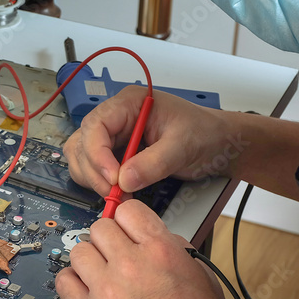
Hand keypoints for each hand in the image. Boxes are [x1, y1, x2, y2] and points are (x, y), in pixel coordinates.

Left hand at [55, 200, 241, 298]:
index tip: (127, 230)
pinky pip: (64, 282)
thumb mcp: (199, 271)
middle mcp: (131, 265)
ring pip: (78, 251)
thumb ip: (170, 245)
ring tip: (103, 275)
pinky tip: (87, 289)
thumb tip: (143, 234)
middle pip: (99, 228)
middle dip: (108, 240)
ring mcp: (107, 290)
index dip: (127, 220)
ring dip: (90, 260)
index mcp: (161, 250)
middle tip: (117, 256)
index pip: (127, 210)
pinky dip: (72, 282)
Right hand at [63, 86, 230, 196]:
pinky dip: (98, 183)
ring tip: (117, 194)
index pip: (96, 125)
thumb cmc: (204, 133)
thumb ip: (154, 163)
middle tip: (115, 193)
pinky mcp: (114, 153)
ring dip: (93, 179)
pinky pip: (91, 168)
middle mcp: (115, 117)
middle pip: (83, 143)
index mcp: (130, 103)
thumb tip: (123, 181)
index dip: (97, 153)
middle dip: (95, 171)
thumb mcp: (183, 146)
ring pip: (81, 157)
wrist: (216, 143)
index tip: (113, 178)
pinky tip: (117, 191)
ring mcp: (113, 135)